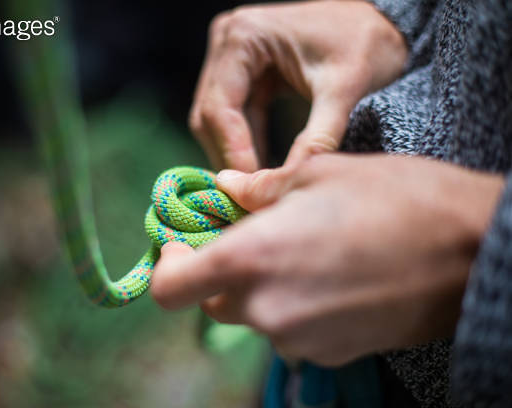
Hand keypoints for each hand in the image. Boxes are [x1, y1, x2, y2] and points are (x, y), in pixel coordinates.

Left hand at [151, 154, 503, 365]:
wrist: (472, 251)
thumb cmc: (396, 199)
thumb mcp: (320, 174)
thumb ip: (259, 190)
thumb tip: (225, 189)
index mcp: (252, 260)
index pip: (172, 287)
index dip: (167, 265)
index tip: (180, 244)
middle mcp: (268, 310)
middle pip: (215, 301)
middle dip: (224, 271)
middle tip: (255, 237)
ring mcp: (300, 340)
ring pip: (256, 315)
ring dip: (266, 287)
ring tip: (308, 251)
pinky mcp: (332, 355)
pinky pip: (293, 331)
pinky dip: (297, 306)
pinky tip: (334, 277)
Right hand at [189, 1, 407, 171]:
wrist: (383, 21)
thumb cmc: (367, 42)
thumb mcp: (344, 88)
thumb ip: (319, 136)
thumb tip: (292, 182)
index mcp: (244, 36)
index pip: (220, 106)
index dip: (232, 150)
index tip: (252, 185)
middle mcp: (228, 40)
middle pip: (210, 114)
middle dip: (230, 155)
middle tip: (250, 193)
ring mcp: (232, 56)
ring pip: (217, 118)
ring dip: (235, 152)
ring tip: (256, 186)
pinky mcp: (244, 71)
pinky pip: (235, 115)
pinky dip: (246, 141)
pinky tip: (261, 167)